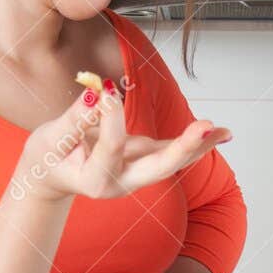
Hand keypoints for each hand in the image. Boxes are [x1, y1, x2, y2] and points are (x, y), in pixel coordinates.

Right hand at [16, 81, 230, 201]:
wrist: (50, 176)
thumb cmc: (47, 157)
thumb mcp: (50, 138)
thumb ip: (75, 119)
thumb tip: (99, 94)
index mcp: (95, 182)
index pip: (112, 146)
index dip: (110, 116)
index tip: (105, 90)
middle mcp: (121, 183)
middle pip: (158, 167)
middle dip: (182, 147)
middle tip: (204, 127)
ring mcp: (136, 174)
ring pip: (172, 161)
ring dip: (200, 146)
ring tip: (225, 131)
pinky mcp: (143, 161)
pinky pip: (172, 152)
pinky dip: (196, 142)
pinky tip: (220, 133)